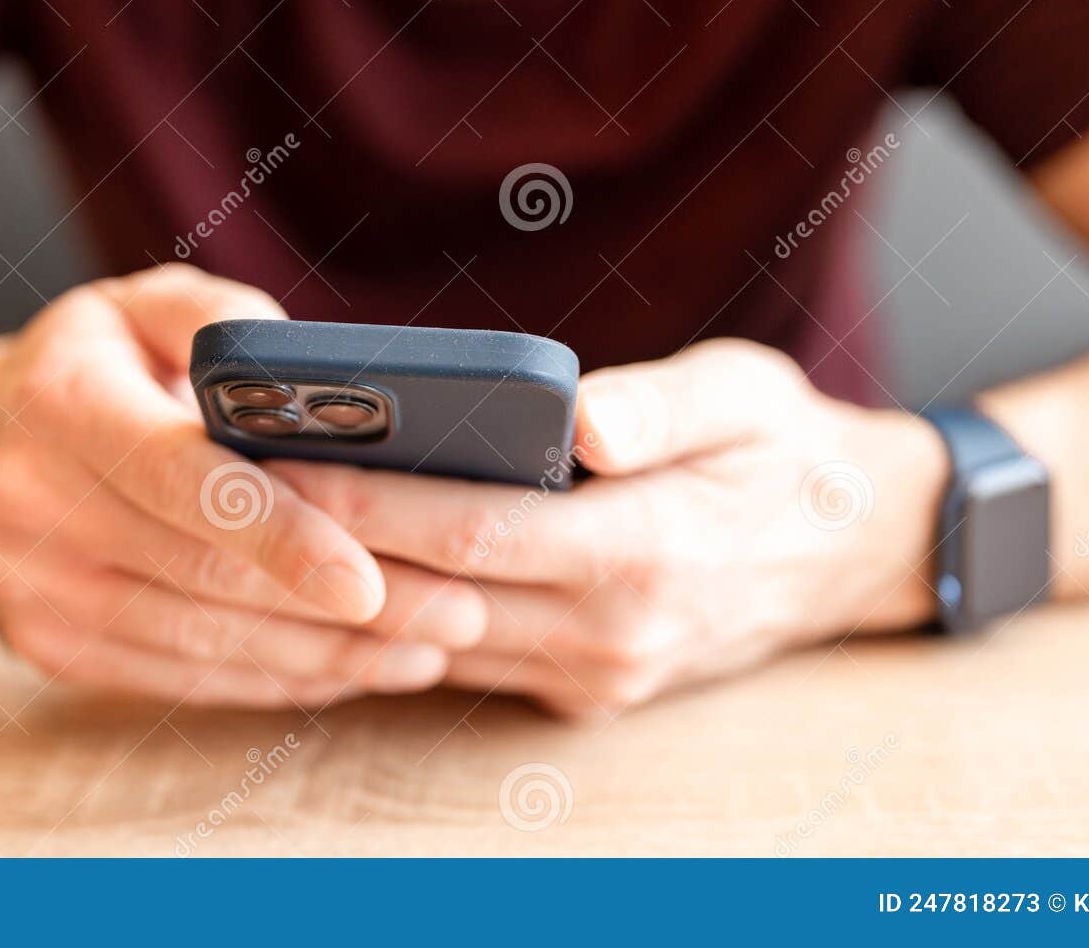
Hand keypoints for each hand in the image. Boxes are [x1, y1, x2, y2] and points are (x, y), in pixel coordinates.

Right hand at [0, 264, 486, 708]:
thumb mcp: (135, 306)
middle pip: (212, 575)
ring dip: (329, 654)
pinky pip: (184, 678)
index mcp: (64, 404)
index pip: (183, 478)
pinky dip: (277, 678)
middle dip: (346, 606)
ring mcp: (36, 591)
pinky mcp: (51, 647)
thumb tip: (307, 366)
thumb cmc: (84, 368)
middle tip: (458, 610)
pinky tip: (353, 665)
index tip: (368, 578)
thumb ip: (217, 316)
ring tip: (432, 644)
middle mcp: (36, 505)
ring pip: (207, 642)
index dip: (280, 534)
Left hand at [271, 339, 949, 718]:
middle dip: (325, 551)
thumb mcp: (748, 396)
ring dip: (348, 594)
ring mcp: (598, 674)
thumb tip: (584, 422)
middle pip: (434, 598)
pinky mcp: (588, 691)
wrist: (855, 550)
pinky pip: (471, 662)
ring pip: (439, 644)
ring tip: (265, 528)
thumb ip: (665, 406)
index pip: (473, 533)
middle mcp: (611, 632)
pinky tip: (347, 571)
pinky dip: (404, 623)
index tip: (279, 465)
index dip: (368, 503)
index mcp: (645, 551)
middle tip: (232, 493)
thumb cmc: (789, 453)